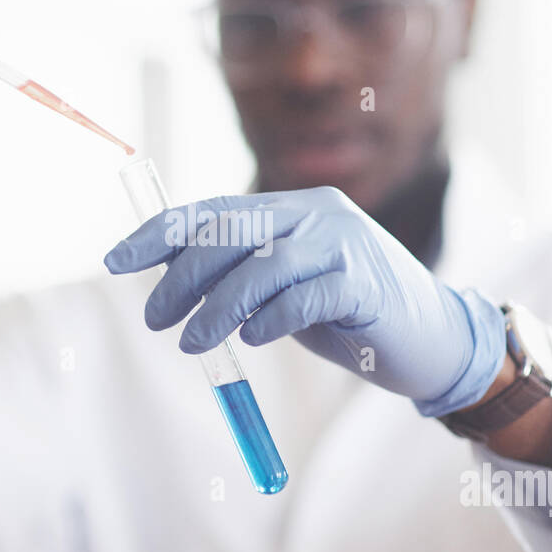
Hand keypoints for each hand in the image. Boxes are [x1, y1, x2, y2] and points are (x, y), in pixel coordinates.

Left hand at [104, 186, 505, 414]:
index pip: (215, 210)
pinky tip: (254, 339)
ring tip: (192, 342)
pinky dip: (272, 318)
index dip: (161, 233)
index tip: (117, 261)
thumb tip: (169, 280)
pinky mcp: (366, 284)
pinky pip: (305, 296)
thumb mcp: (288, 287)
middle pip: (231, 233)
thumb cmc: (351, 316)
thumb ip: (243, 274)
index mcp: (293, 208)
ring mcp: (345, 245)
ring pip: (263, 265)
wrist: (434, 340)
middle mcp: (317, 214)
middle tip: (155, 319)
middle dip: (181, 277)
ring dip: (217, 307)